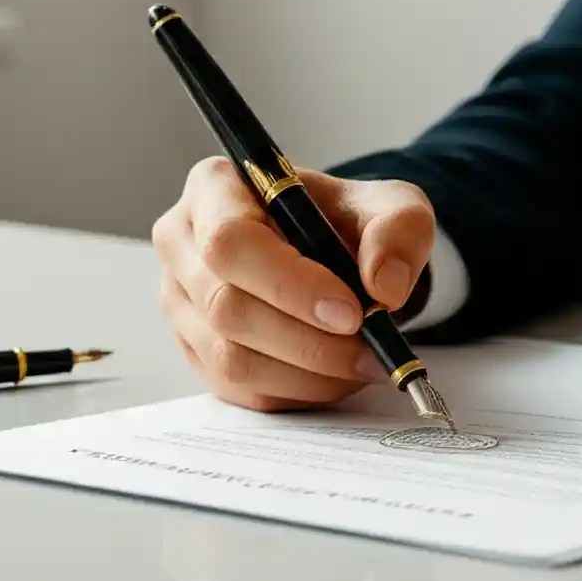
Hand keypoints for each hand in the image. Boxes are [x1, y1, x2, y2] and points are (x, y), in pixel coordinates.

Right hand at [153, 157, 434, 410]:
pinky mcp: (197, 351)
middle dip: (308, 341)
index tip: (351, 312)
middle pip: (226, 307)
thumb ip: (399, 232)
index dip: (288, 284)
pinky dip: (296, 392)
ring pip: (231, 358)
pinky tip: (336, 376)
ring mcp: (182, 303)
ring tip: (362, 363)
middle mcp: (184, 244)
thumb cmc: (350, 222)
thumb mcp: (394, 207)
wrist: (338, 256)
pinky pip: (240, 389)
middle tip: (369, 349)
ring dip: (307, 374)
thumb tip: (384, 287)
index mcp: (215, 188)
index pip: (230, 241)